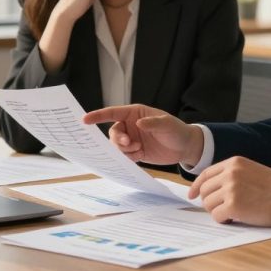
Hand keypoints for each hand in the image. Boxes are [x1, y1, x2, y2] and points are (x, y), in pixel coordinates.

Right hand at [82, 104, 203, 165]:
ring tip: (138, 150)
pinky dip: (128, 157)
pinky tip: (140, 155)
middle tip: (128, 144)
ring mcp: (132, 139)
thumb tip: (138, 124)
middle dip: (117, 140)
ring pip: (116, 145)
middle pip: (113, 132)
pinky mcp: (135, 151)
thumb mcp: (166, 124)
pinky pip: (124, 156)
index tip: (85, 120)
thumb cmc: (176, 130)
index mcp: (135, 113)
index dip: (98, 115)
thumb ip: (152, 123)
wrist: (184, 147)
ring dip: (124, 150)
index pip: (113, 113)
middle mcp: (130, 125)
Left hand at [188, 156, 270, 226]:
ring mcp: (230, 189)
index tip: (192, 195)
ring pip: (208, 204)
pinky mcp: (233, 205)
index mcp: (233, 163)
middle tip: (223, 209)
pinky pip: (216, 216)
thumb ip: (231, 175)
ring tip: (233, 213)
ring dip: (217, 212)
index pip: (205, 174)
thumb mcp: (250, 171)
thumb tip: (209, 190)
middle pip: (204, 191)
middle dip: (210, 202)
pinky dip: (224, 220)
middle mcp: (229, 173)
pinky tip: (236, 218)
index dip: (196, 186)